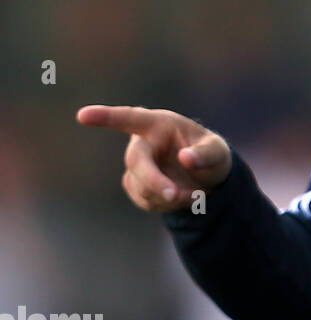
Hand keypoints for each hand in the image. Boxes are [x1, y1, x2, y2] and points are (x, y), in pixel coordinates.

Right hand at [77, 105, 232, 212]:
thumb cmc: (211, 154)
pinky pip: (145, 200)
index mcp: (159, 124)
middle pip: (137, 162)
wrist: (207, 176)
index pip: (130, 118)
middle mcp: (143, 142)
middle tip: (175, 196)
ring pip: (142, 186)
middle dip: (155, 181)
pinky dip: (166, 204)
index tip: (83, 116)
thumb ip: (206, 154)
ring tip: (197, 194)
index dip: (107, 117)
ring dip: (170, 196)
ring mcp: (137, 165)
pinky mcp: (135, 184)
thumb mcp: (218, 152)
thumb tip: (185, 159)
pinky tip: (181, 197)